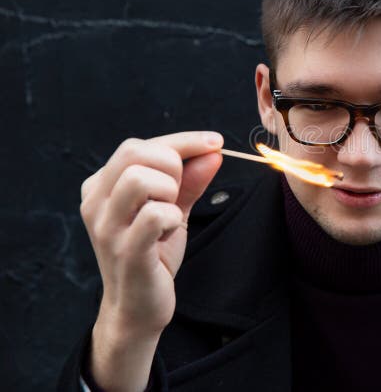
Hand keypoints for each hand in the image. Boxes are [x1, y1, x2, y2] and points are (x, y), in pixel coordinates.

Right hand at [80, 131, 223, 390]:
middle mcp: (95, 202)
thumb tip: (213, 151)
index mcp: (101, 186)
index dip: (183, 141)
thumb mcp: (173, 208)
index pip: (139, 145)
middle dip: (173, 165)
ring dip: (169, 190)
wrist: (138, 307)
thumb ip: (191, 179)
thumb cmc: (153, 252)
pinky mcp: (125, 251)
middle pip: (135, 152)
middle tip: (179, 194)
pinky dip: (171, 217)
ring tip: (170, 213)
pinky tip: (169, 231)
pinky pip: (153, 215)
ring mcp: (106, 227)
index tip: (215, 142)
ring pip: (139, 178)